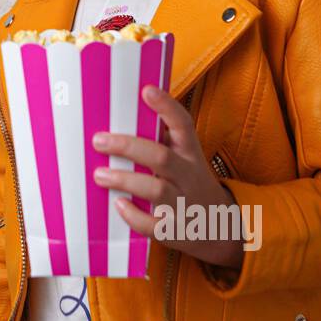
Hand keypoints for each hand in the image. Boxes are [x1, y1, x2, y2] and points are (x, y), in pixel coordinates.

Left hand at [90, 84, 243, 268]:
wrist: (221, 227)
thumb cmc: (188, 182)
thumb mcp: (185, 158)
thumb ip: (160, 141)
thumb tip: (117, 118)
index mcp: (190, 153)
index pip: (183, 125)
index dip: (166, 106)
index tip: (146, 90)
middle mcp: (189, 176)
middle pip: (161, 158)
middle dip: (128, 147)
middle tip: (98, 140)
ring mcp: (183, 204)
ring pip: (156, 190)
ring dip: (125, 180)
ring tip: (99, 175)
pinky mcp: (176, 231)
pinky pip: (154, 225)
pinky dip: (135, 216)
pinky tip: (118, 205)